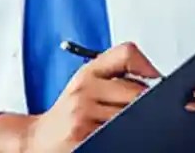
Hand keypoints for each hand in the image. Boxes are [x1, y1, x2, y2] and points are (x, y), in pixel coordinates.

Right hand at [22, 42, 161, 152]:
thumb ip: (116, 77)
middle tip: (151, 112)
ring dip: (141, 123)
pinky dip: (127, 136)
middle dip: (150, 103)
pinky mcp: (84, 136)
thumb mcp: (85, 84)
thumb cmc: (67, 115)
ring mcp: (83, 114)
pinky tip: (122, 137)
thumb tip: (154, 79)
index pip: (126, 54)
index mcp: (88, 73)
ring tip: (132, 127)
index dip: (148, 66)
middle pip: (137, 91)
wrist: (37, 140)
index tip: (158, 81)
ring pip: (132, 115)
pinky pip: (119, 135)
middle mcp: (85, 90)